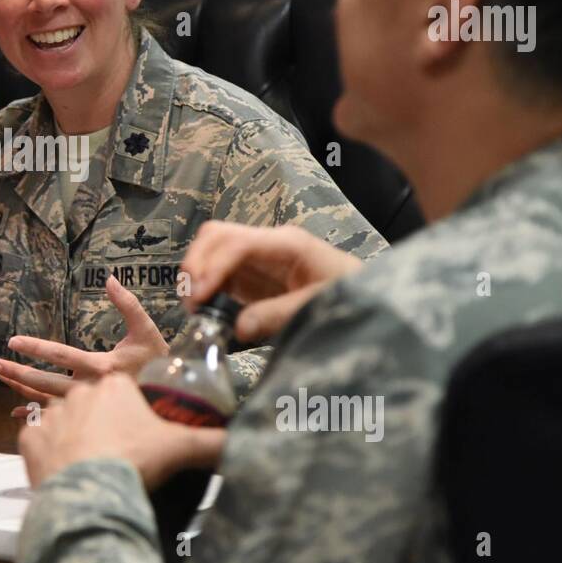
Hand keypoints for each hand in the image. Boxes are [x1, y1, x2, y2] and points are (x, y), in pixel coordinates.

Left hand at [0, 274, 166, 417]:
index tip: (13, 341)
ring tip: (1, 380)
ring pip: (48, 401)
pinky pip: (57, 420)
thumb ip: (129, 305)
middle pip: (46, 383)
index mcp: (104, 369)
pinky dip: (35, 416)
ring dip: (22, 390)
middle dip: (17, 373)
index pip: (63, 356)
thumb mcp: (148, 332)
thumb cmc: (162, 366)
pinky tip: (18, 413)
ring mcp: (89, 411)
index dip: (37, 348)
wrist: (177, 407)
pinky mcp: (88, 423)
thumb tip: (110, 279)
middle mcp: (92, 391)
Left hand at [18, 373, 217, 489]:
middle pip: (93, 405)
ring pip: (64, 421)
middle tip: (115, 454)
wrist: (90, 492)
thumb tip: (237, 443)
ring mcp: (50, 415)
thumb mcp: (181, 448)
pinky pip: (37, 441)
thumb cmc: (134, 461)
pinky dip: (49, 453)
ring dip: (73, 438)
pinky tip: (62, 468)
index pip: (124, 391)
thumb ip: (212, 441)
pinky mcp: (29, 439)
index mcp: (114, 385)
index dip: (132, 413)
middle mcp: (79, 392)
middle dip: (103, 426)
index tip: (138, 435)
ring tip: (89, 463)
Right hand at [182, 223, 362, 340]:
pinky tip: (205, 308)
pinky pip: (220, 272)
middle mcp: (268, 244)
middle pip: (217, 235)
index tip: (199, 297)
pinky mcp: (254, 276)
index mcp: (288, 244)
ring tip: (194, 307)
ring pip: (213, 250)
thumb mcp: (320, 306)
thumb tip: (238, 327)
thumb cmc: (351, 295)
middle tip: (190, 301)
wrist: (371, 297)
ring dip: (196, 274)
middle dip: (196, 263)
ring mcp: (259, 258)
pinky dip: (206, 286)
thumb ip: (279, 315)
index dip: (212, 266)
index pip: (237, 243)